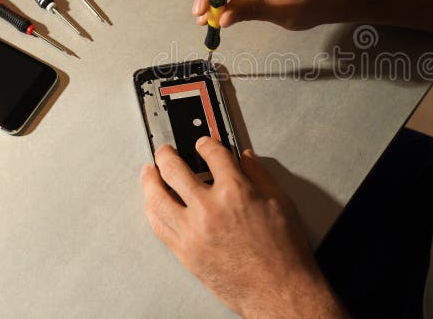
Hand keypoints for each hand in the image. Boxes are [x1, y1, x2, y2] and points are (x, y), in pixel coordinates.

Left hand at [141, 139, 346, 317]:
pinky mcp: (185, 253)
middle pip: (175, 170)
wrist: (278, 290)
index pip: (213, 155)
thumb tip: (245, 159)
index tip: (203, 143)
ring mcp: (193, 232)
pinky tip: (153, 204)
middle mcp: (210, 209)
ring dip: (150, 180)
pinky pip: (159, 226)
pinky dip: (152, 210)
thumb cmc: (283, 253)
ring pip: (158, 198)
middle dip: (166, 155)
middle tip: (164, 151)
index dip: (206, 144)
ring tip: (149, 172)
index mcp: (236, 191)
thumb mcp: (280, 202)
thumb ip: (259, 175)